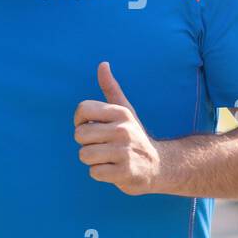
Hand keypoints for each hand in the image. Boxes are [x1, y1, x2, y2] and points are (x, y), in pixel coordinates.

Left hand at [74, 62, 161, 195]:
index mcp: (120, 113)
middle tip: (101, 146)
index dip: (80, 122)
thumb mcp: (125, 111)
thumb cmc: (134, 136)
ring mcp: (124, 151)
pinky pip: (94, 172)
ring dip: (92, 160)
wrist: (158, 165)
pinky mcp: (125, 172)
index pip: (82, 109)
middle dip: (86, 143)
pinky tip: (113, 169)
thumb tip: (103, 64)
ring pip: (84, 154)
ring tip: (108, 158)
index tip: (91, 128)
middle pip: (79, 134)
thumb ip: (111, 88)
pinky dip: (100, 173)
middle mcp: (123, 129)